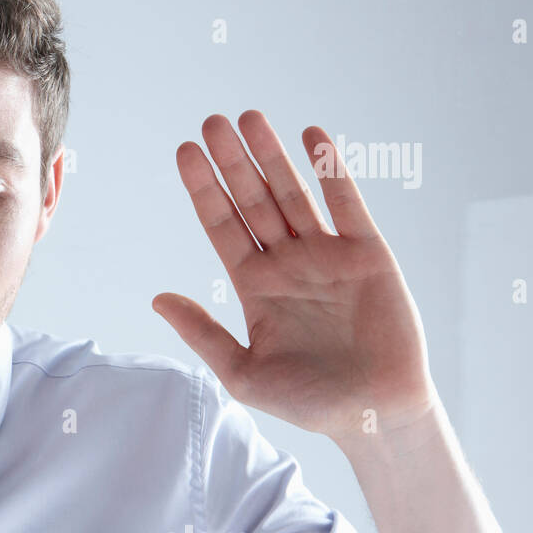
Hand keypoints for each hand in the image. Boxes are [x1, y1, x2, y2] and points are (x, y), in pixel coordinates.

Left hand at [153, 110, 437, 442]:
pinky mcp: (367, 254)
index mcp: (255, 286)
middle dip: (231, 162)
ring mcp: (327, 254)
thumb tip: (157, 299)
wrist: (374, 415)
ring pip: (293, 193)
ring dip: (271, 156)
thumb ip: (202, 333)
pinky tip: (311, 136)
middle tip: (209, 122)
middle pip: (252, 200)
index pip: (222, 225)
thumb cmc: (309, 401)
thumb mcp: (243, 372)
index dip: (204, 189)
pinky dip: (330, 169)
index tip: (184, 152)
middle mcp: (287, 262)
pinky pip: (347, 202)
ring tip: (249, 117)